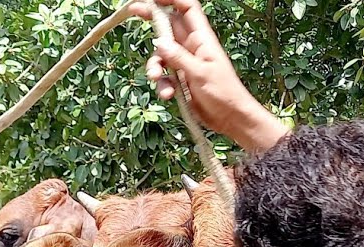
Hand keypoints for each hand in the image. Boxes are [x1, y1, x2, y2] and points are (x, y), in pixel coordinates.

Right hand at [128, 0, 287, 152]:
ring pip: (160, 54)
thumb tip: (158, 42)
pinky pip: (164, 76)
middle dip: (151, 20)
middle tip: (133, 11)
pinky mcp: (180, 79)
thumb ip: (178, 58)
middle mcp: (191, 46)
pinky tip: (168, 95)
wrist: (230, 119)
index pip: (187, 8)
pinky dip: (162, 85)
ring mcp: (184, 62)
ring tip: (156, 78)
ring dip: (154, 66)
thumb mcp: (200, 73)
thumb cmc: (224, 92)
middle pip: (167, 25)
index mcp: (201, 38)